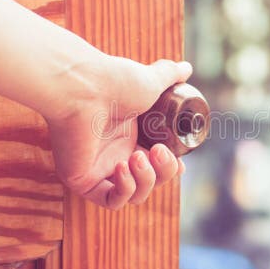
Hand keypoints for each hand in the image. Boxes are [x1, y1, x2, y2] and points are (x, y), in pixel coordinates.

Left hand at [45, 57, 192, 208]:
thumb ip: (169, 75)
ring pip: (134, 195)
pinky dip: (124, 190)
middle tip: (157, 152)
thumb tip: (187, 67)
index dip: (172, 167)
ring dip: (145, 180)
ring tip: (137, 158)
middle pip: (150, 181)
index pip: (156, 164)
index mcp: (129, 135)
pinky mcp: (83, 180)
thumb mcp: (151, 80)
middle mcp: (114, 153)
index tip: (181, 164)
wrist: (84, 87)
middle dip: (163, 172)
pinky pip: (110, 201)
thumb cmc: (113, 82)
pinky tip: (122, 168)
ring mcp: (98, 169)